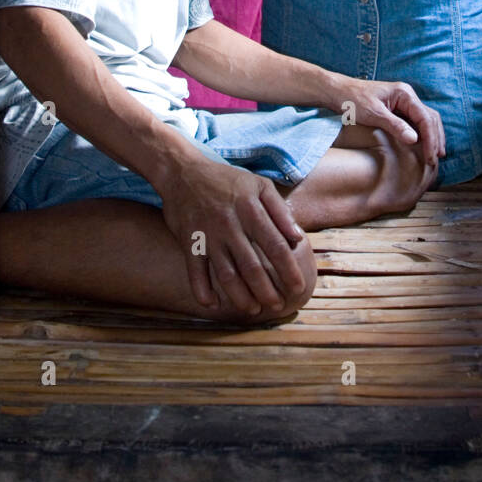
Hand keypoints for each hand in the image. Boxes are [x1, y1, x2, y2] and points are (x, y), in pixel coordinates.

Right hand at [157, 151, 306, 316]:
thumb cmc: (226, 179)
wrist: (182, 171)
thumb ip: (280, 211)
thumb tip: (298, 238)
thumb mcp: (259, 185)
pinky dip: (202, 289)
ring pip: (226, 273)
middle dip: (267, 290)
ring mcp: (208, 235)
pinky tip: (212, 304)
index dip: (288, 269)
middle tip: (278, 306)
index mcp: (251, 210)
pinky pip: (195, 271)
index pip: (275, 245)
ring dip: (241, 296)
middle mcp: (230, 225)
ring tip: (253, 310)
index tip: (298, 287)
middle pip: (252, 266)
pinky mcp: (188, 241)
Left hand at [342, 79, 445, 171]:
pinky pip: (416, 121)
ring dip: (432, 136)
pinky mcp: (398, 108)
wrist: (337, 91)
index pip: (425, 118)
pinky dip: (422, 134)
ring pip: (426, 119)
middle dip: (436, 139)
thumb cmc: (352, 100)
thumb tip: (415, 140)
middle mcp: (407, 96)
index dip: (431, 139)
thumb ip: (395, 126)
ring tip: (434, 155)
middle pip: (430, 118)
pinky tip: (422, 146)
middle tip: (436, 159)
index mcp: (405, 94)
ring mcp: (403, 102)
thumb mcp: (373, 114)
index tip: (431, 157)